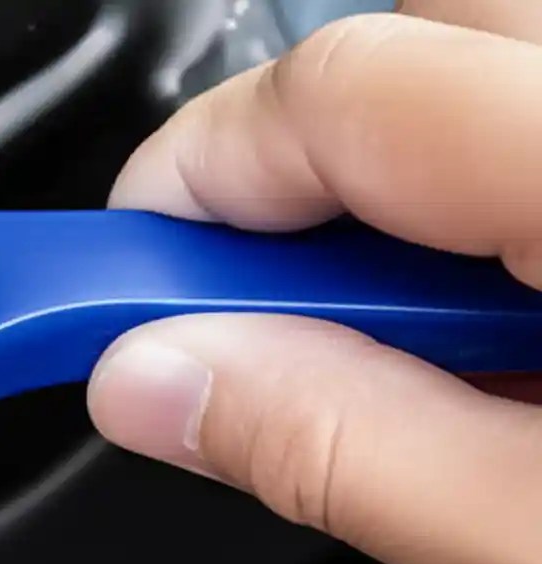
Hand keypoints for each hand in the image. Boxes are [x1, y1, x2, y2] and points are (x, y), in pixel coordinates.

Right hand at [88, 2, 541, 563]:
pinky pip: (539, 99)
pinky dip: (478, 168)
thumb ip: (345, 451)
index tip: (132, 283)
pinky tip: (508, 294)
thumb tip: (157, 382)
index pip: (343, 92)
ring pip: (489, 43)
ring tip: (408, 307)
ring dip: (401, 148)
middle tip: (270, 289)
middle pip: (423, 25)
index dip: (200, 179)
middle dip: (305, 140)